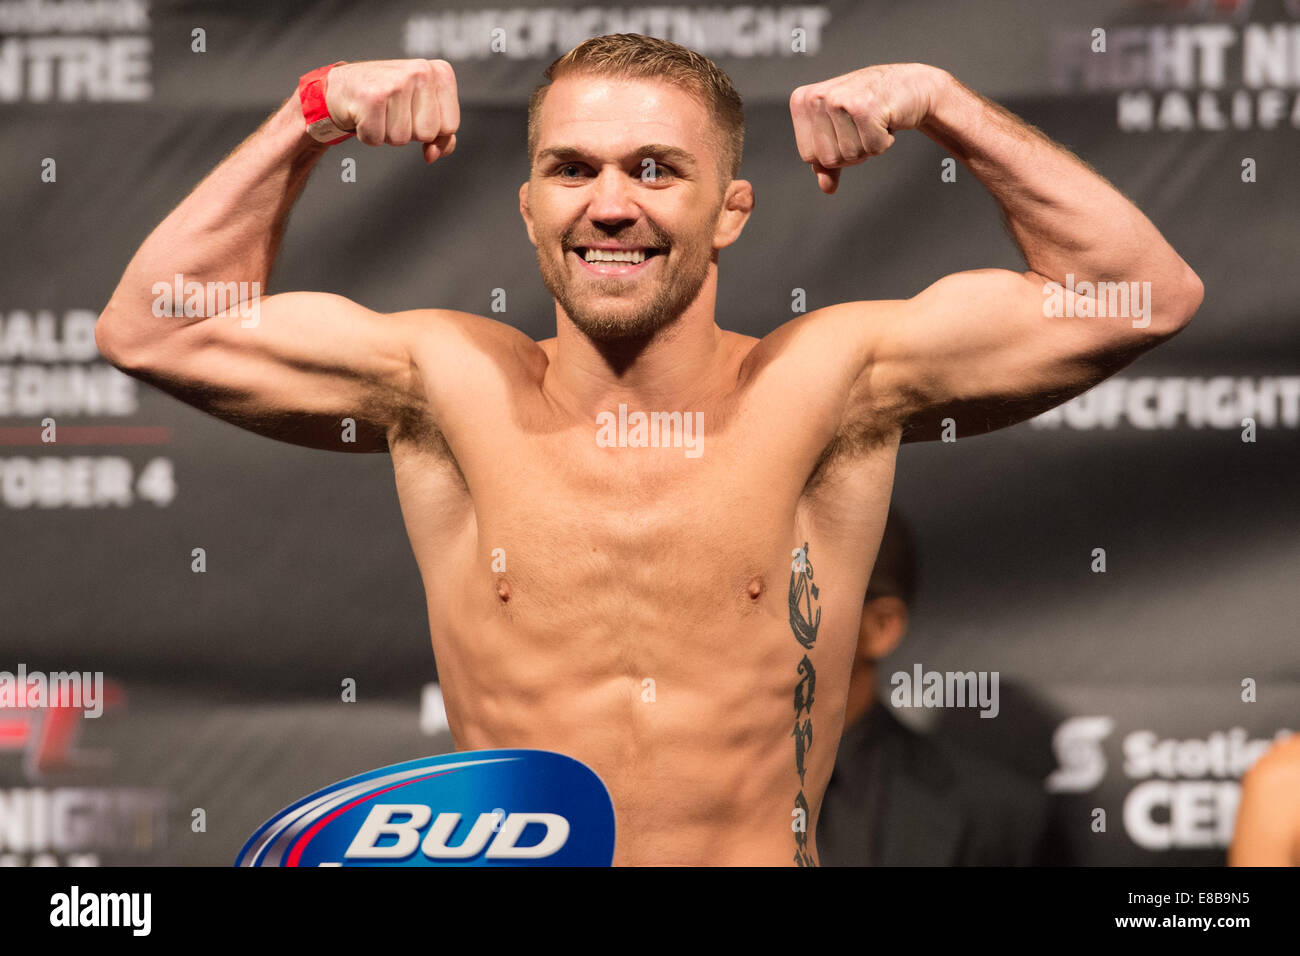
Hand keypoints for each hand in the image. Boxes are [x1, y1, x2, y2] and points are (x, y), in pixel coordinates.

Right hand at [324, 59, 459, 162]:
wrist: (342, 86)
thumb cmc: (387, 98)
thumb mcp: (422, 110)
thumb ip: (442, 134)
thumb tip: (434, 154)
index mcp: (439, 72)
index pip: (450, 126)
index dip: (432, 131)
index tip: (414, 113)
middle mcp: (421, 71)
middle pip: (427, 133)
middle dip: (409, 132)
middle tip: (392, 111)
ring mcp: (396, 83)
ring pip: (402, 139)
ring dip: (387, 133)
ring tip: (379, 111)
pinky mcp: (372, 97)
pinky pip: (377, 139)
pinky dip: (368, 135)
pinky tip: (364, 114)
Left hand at [789, 63, 947, 192]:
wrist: (908, 84)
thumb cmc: (871, 105)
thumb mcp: (841, 131)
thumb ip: (827, 160)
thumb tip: (826, 187)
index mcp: (802, 100)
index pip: (808, 155)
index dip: (833, 152)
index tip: (846, 130)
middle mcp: (816, 97)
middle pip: (828, 159)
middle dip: (851, 151)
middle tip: (863, 125)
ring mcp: (839, 101)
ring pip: (850, 155)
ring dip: (869, 145)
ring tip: (874, 121)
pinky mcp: (865, 108)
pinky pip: (872, 149)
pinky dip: (884, 141)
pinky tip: (886, 118)